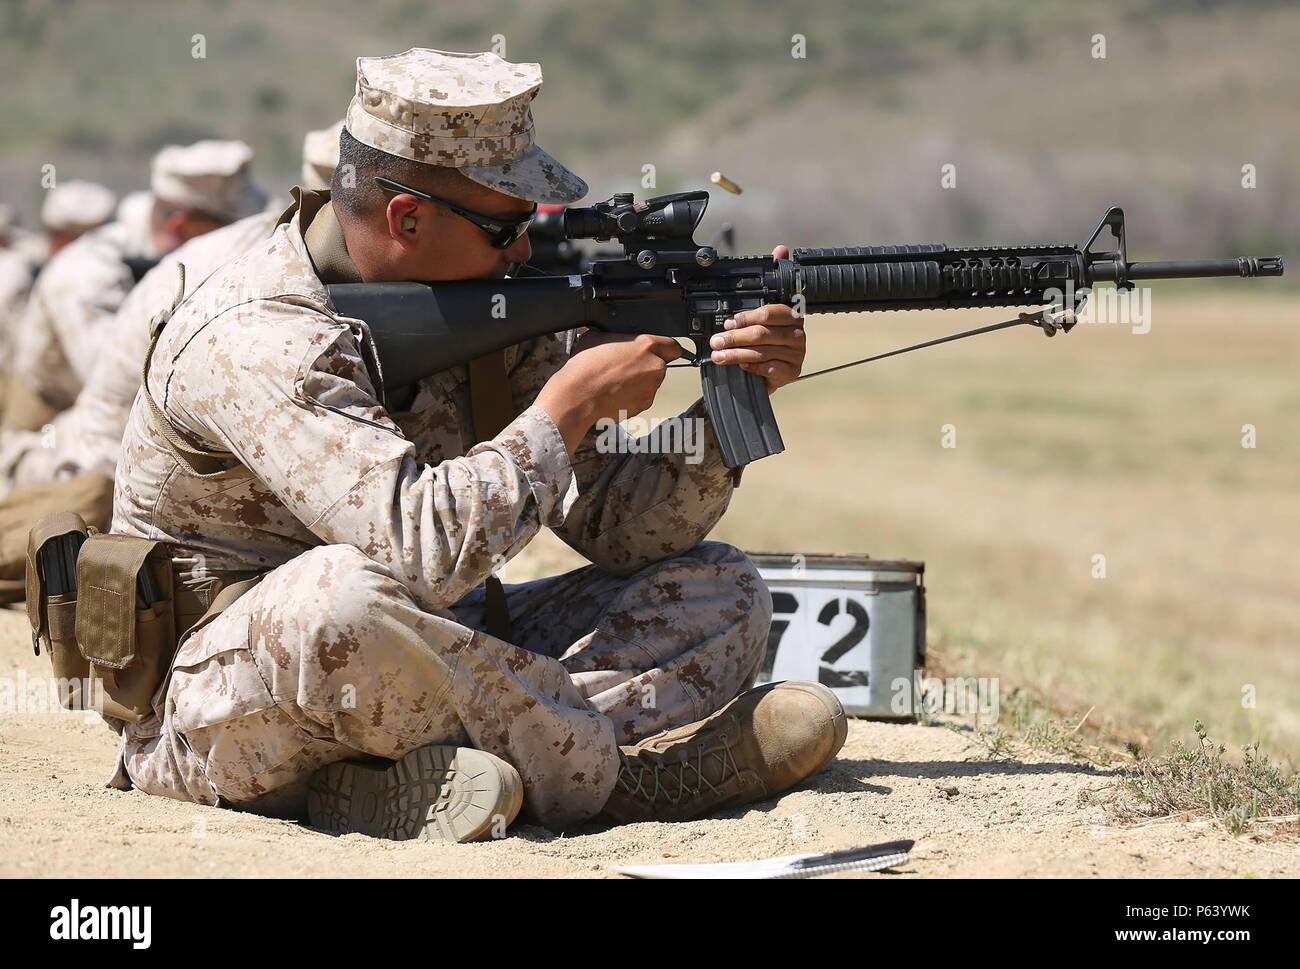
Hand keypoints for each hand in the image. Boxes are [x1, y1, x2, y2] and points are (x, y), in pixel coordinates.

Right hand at [536, 332, 681, 454]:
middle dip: (646, 366)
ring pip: (651, 383)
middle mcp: (654, 367)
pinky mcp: (643, 406)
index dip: (665, 348)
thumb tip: (613, 337)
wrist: (577, 397)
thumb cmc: (585, 368)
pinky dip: (632, 396)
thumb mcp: (597, 337)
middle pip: (660, 365)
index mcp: (646, 346)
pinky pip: (642, 398)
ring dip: (639, 382)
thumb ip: (615, 337)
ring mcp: (650, 389)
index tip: (659, 351)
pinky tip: (614, 393)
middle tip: (625, 366)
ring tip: (615, 381)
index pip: (673, 346)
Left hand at [707, 245, 805, 393]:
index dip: (746, 317)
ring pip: (762, 352)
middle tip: (716, 341)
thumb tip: (781, 249)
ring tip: (719, 355)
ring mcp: (797, 353)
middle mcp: (798, 332)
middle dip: (735, 337)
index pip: (770, 312)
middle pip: (762, 333)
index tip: (728, 323)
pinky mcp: (793, 371)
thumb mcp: (761, 311)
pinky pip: (770, 368)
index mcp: (792, 314)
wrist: (769, 370)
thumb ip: (768, 282)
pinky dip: (753, 368)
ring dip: (736, 354)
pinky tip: (741, 367)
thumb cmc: (764, 339)